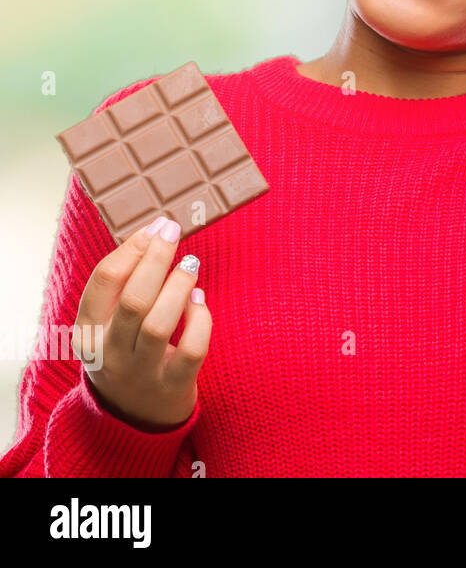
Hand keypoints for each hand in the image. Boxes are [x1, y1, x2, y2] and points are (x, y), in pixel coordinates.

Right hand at [73, 217, 210, 431]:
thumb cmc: (127, 353)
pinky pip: (191, 349)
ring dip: (178, 287)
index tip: (155, 227)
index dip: (131, 249)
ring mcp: (140, 372)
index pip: (103, 281)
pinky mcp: (172, 385)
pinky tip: (200, 299)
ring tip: (190, 264)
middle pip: (133, 299)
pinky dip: (200, 319)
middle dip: (157, 259)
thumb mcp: (108, 325)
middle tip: (175, 232)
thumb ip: (124, 287)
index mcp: (87, 331)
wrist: (134, 417)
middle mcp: (109, 353)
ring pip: (159, 324)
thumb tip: (155, 234)